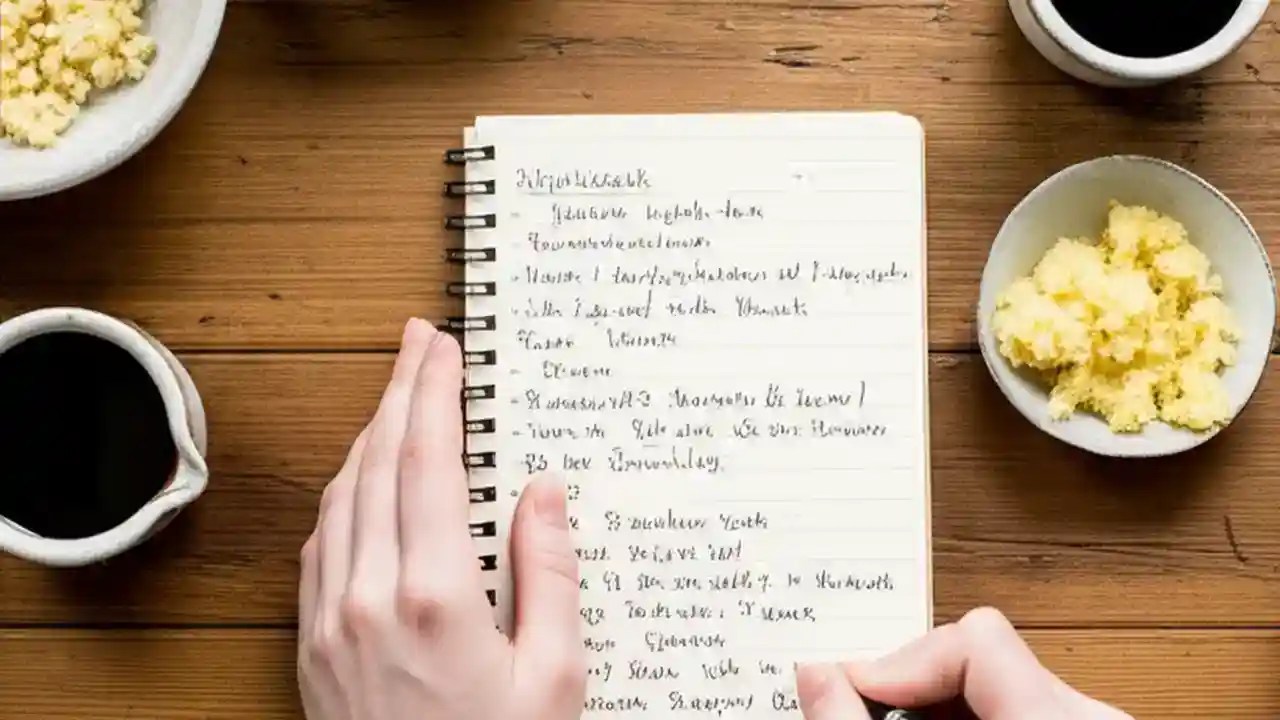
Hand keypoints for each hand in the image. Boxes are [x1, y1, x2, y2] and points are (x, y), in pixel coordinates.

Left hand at [297, 319, 586, 719]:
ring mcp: (328, 622)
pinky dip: (342, 495)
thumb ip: (549, 573)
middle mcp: (367, 597)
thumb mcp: (555, 676)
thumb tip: (542, 492)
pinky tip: (363, 483)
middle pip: (374, 463)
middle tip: (419, 345)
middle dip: (397, 392)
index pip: (424, 461)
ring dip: (367, 437)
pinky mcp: (311, 646)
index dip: (431, 392)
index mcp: (434, 596)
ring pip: (338, 497)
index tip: (440, 345)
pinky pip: (319, 546)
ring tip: (399, 399)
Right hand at [795, 607, 1132, 719]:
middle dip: (912, 685)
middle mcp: (1091, 717)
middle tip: (866, 717)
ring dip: (936, 705)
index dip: (900, 658)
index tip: (851, 688)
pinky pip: (1019, 702)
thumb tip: (814, 674)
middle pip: (981, 654)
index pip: (974, 637)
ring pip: (998, 680)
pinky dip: (970, 718)